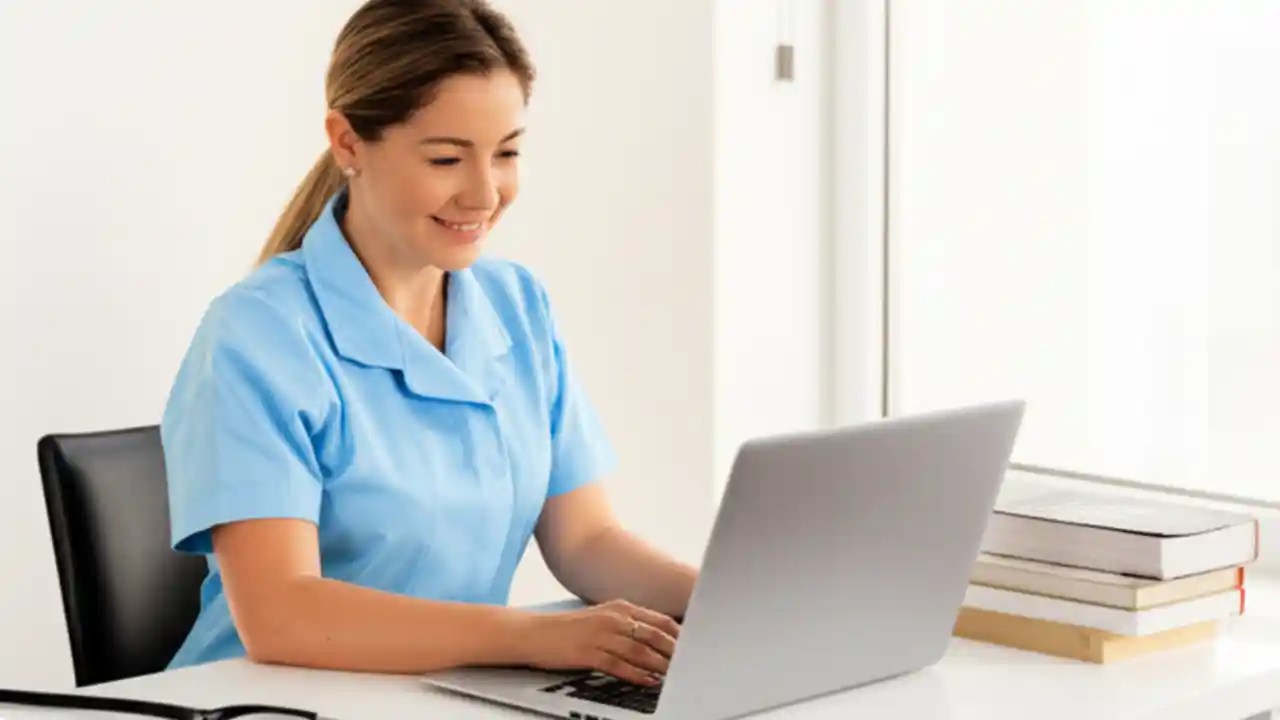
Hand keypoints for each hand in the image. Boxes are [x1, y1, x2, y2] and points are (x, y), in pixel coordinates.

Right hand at [523, 599, 681, 685]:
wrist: (535, 633)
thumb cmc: (570, 629)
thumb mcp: (603, 618)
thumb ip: (629, 624)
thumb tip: (657, 639)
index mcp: (620, 608)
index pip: (659, 620)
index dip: (679, 635)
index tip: (694, 647)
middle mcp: (613, 618)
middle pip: (654, 635)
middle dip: (676, 651)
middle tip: (691, 664)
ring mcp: (601, 635)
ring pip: (640, 651)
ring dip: (661, 665)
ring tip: (675, 676)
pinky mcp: (589, 653)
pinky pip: (619, 665)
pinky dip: (637, 674)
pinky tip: (649, 681)